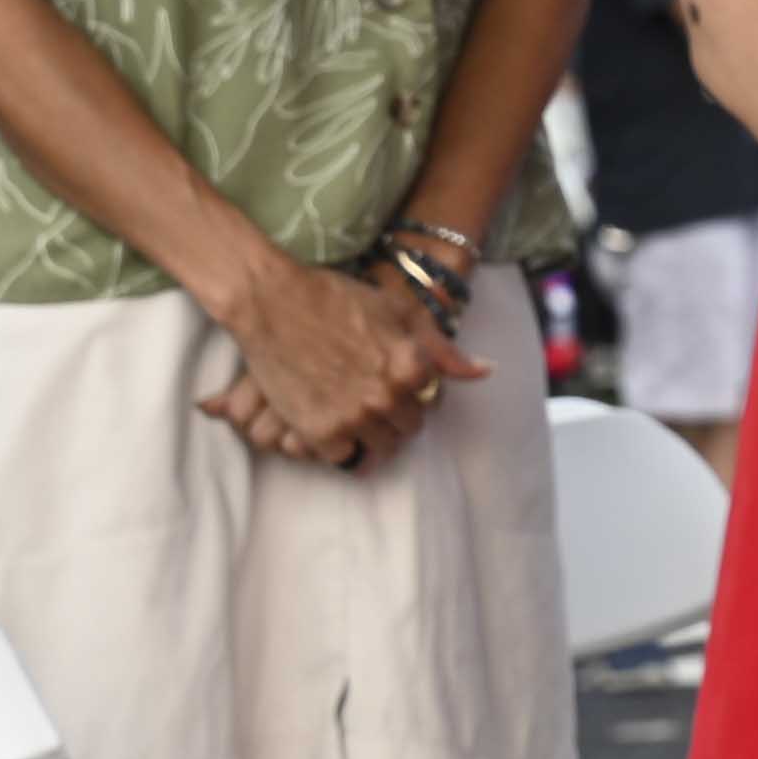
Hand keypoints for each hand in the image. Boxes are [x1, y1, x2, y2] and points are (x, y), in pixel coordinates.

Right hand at [199, 262, 478, 469]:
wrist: (273, 302)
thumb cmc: (338, 299)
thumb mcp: (400, 312)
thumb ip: (441, 349)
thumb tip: (484, 371)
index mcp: (412, 367)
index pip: (432, 400)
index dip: (415, 392)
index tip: (395, 383)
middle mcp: (388, 397)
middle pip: (408, 428)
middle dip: (397, 415)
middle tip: (372, 398)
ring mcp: (354, 417)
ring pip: (381, 447)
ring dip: (373, 434)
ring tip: (354, 413)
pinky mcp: (319, 432)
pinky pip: (345, 459)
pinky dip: (342, 447)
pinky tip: (334, 426)